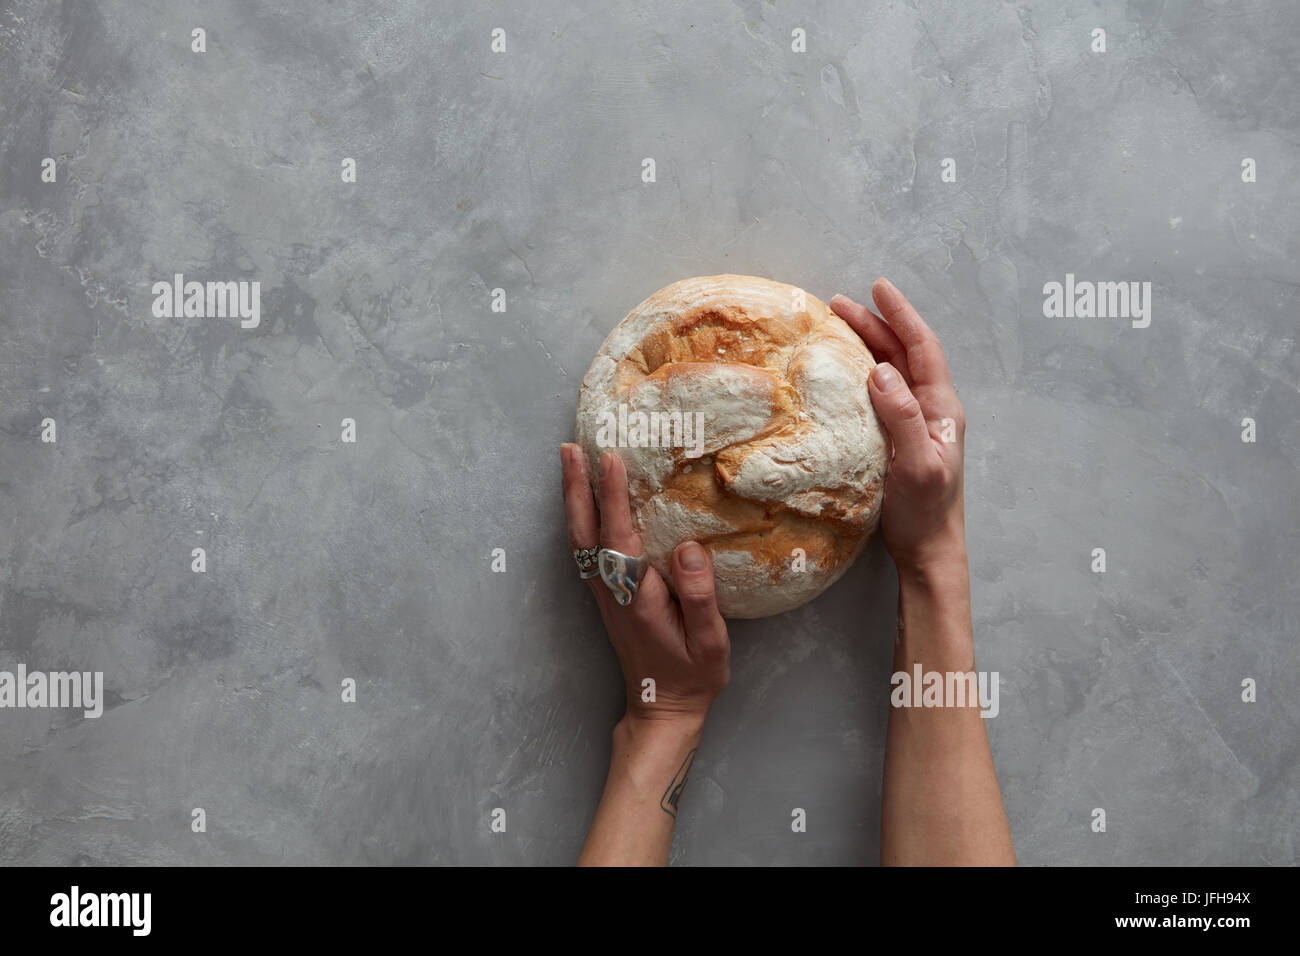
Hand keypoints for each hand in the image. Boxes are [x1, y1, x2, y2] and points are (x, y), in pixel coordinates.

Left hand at [560, 444, 730, 730]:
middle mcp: (612, 592)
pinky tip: (585, 500)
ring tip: (571, 460)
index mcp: (637, 599)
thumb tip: (688, 548)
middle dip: (577, 487)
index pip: (618, 538)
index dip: (613, 497)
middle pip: (585, 533)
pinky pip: (587, 549)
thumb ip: (699, 596)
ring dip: (573, 499)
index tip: (611, 458)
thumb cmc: (692, 677)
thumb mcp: (710, 643)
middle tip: (571, 446)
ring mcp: (604, 594)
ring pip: (580, 540)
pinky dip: (582, 517)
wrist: (662, 709)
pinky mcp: (606, 596)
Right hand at [830, 278, 966, 570]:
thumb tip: (880, 371)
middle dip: (875, 323)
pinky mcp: (898, 437)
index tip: (879, 288)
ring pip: (892, 370)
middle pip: (903, 353)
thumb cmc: (925, 513)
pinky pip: (881, 393)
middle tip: (838, 303)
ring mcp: (915, 423)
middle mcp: (931, 409)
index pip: (922, 348)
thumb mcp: (917, 465)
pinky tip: (843, 370)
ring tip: (837, 325)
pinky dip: (861, 371)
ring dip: (868, 344)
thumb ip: (902, 417)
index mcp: (941, 409)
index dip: (901, 315)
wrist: (929, 550)